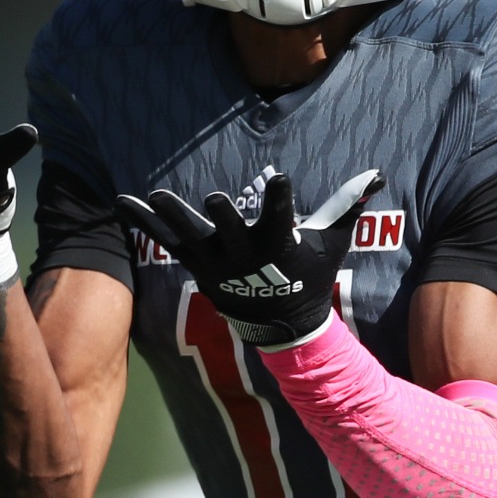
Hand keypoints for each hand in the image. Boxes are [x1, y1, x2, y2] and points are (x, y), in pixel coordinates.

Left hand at [117, 169, 382, 345]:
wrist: (283, 323)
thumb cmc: (309, 275)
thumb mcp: (331, 243)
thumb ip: (348, 205)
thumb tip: (376, 174)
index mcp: (279, 245)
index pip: (283, 218)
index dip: (282, 199)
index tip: (281, 179)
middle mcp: (244, 253)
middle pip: (230, 232)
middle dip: (221, 217)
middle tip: (213, 198)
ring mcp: (217, 261)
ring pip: (191, 236)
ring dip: (171, 216)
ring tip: (152, 195)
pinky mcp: (197, 265)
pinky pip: (165, 241)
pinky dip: (143, 222)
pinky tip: (121, 200)